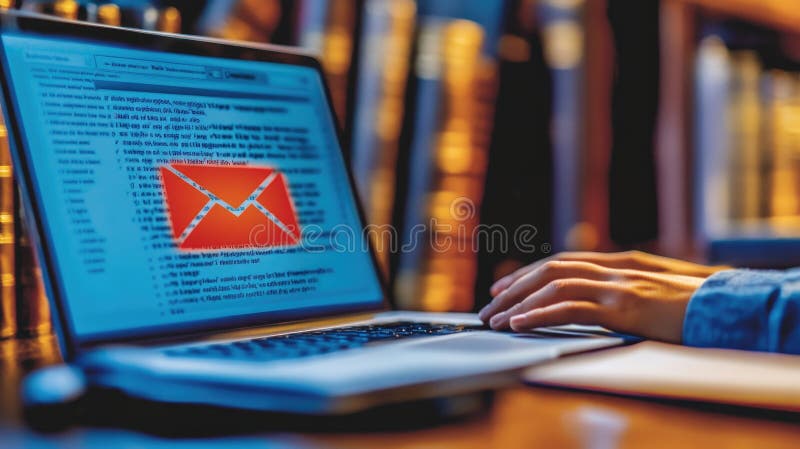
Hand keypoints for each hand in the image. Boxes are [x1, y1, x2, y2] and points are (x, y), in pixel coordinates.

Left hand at [479, 253, 720, 342]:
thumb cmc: (695, 303)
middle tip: (489, 305)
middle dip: (514, 288)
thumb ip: (625, 289)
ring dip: (519, 303)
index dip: (528, 273)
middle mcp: (614, 268)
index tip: (504, 287)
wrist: (729, 306)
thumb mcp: (654, 290)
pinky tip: (520, 324)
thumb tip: (599, 302)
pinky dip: (539, 314)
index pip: (561, 261)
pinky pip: (571, 307)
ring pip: (554, 284)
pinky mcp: (625, 306)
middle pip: (550, 269)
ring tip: (496, 319)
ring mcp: (619, 285)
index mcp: (619, 262)